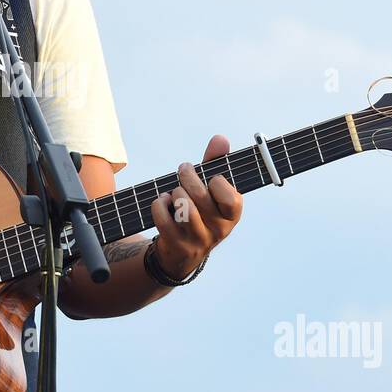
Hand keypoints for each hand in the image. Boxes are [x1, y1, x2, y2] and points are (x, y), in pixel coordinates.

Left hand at [150, 134, 242, 278]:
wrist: (183, 253)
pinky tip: (163, 202)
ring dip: (175, 192)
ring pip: (183, 207)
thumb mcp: (211, 189)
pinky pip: (163, 217)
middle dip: (187, 176)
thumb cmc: (200, 211)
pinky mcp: (177, 245)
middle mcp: (219, 230)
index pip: (231, 197)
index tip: (210, 177)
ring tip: (174, 192)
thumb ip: (216, 163)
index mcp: (232, 215)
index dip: (217, 182)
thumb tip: (220, 139)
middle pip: (200, 195)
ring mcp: (198, 239)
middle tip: (184, 170)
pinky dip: (159, 204)